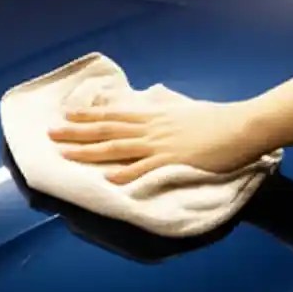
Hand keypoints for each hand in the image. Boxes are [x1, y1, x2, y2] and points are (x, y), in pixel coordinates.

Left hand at [47, 100, 269, 183]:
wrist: (242, 125)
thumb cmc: (217, 119)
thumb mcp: (184, 112)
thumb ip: (164, 115)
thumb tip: (152, 113)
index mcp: (154, 116)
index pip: (113, 114)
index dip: (88, 115)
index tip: (65, 114)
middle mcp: (152, 127)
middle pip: (107, 129)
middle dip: (76, 132)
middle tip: (50, 133)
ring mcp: (161, 144)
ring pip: (117, 147)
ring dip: (89, 151)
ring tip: (64, 154)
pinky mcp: (174, 160)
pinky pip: (146, 168)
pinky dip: (126, 173)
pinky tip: (107, 179)